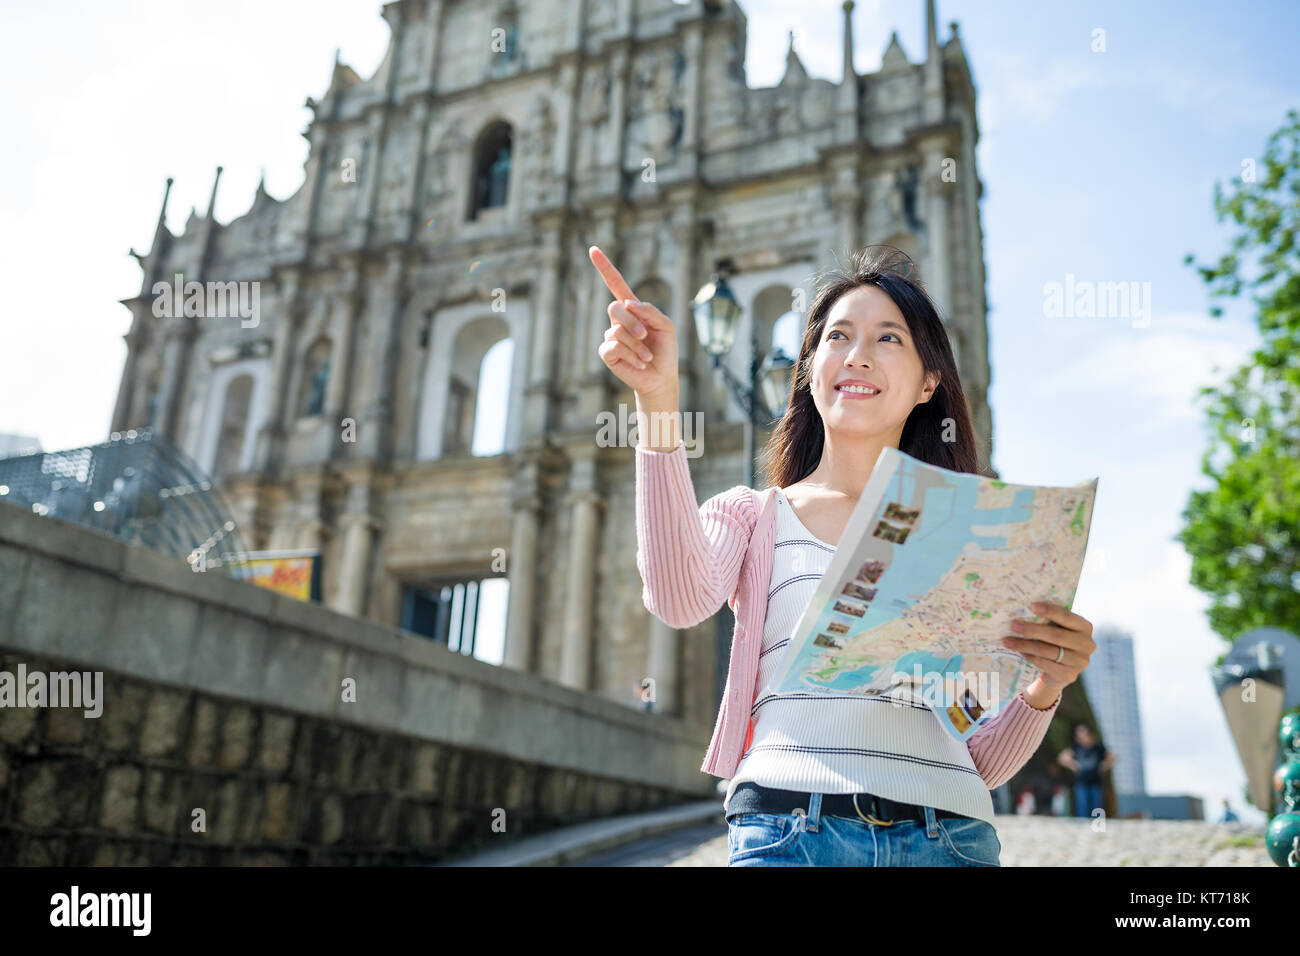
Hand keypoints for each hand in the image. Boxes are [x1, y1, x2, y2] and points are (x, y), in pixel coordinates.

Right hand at [588, 245, 678, 398]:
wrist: (662, 376)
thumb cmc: (665, 350)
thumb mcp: (666, 326)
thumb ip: (650, 311)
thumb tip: (629, 304)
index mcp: (633, 309)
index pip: (616, 284)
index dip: (605, 267)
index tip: (593, 249)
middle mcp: (619, 320)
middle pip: (615, 308)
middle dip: (632, 323)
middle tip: (645, 336)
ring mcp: (611, 336)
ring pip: (617, 331)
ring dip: (637, 345)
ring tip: (646, 357)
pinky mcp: (607, 353)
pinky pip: (613, 347)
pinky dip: (630, 355)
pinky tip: (639, 363)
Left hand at [1001, 601, 1095, 706]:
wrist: (1059, 670)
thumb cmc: (1055, 642)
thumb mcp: (1057, 629)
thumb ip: (1049, 620)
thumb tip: (1023, 607)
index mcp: (1085, 627)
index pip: (1067, 617)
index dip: (1050, 611)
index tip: (1032, 606)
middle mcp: (1087, 644)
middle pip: (1056, 635)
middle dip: (1032, 630)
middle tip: (1013, 625)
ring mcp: (1080, 662)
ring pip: (1049, 651)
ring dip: (1026, 645)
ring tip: (1008, 641)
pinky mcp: (1070, 675)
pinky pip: (1046, 664)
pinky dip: (1031, 658)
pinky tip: (1020, 653)